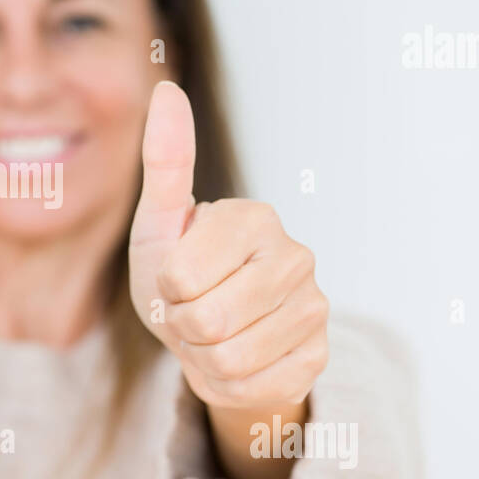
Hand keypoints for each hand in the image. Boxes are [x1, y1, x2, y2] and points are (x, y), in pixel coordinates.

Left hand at [127, 82, 329, 409]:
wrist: (212, 336)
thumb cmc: (179, 272)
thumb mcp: (158, 223)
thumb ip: (164, 161)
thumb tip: (166, 89)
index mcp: (254, 218)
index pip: (180, 278)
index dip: (164, 291)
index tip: (176, 279)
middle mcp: (296, 256)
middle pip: (207, 323)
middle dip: (183, 328)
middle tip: (192, 312)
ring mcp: (316, 307)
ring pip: (229, 361)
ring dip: (203, 359)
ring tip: (212, 335)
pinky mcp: (319, 356)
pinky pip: (253, 388)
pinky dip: (228, 384)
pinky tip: (237, 358)